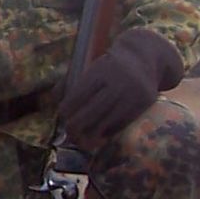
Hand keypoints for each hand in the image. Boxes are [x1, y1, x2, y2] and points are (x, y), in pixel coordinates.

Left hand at [61, 28, 183, 147]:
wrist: (143, 58)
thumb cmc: (108, 65)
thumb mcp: (90, 67)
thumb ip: (70, 81)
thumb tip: (55, 100)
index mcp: (100, 71)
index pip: (80, 93)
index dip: (69, 107)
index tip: (61, 114)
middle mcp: (118, 81)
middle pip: (94, 109)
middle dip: (78, 124)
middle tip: (69, 133)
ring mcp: (133, 92)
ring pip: (109, 118)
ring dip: (93, 132)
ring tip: (82, 141)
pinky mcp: (145, 102)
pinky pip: (124, 122)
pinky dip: (110, 131)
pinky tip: (100, 136)